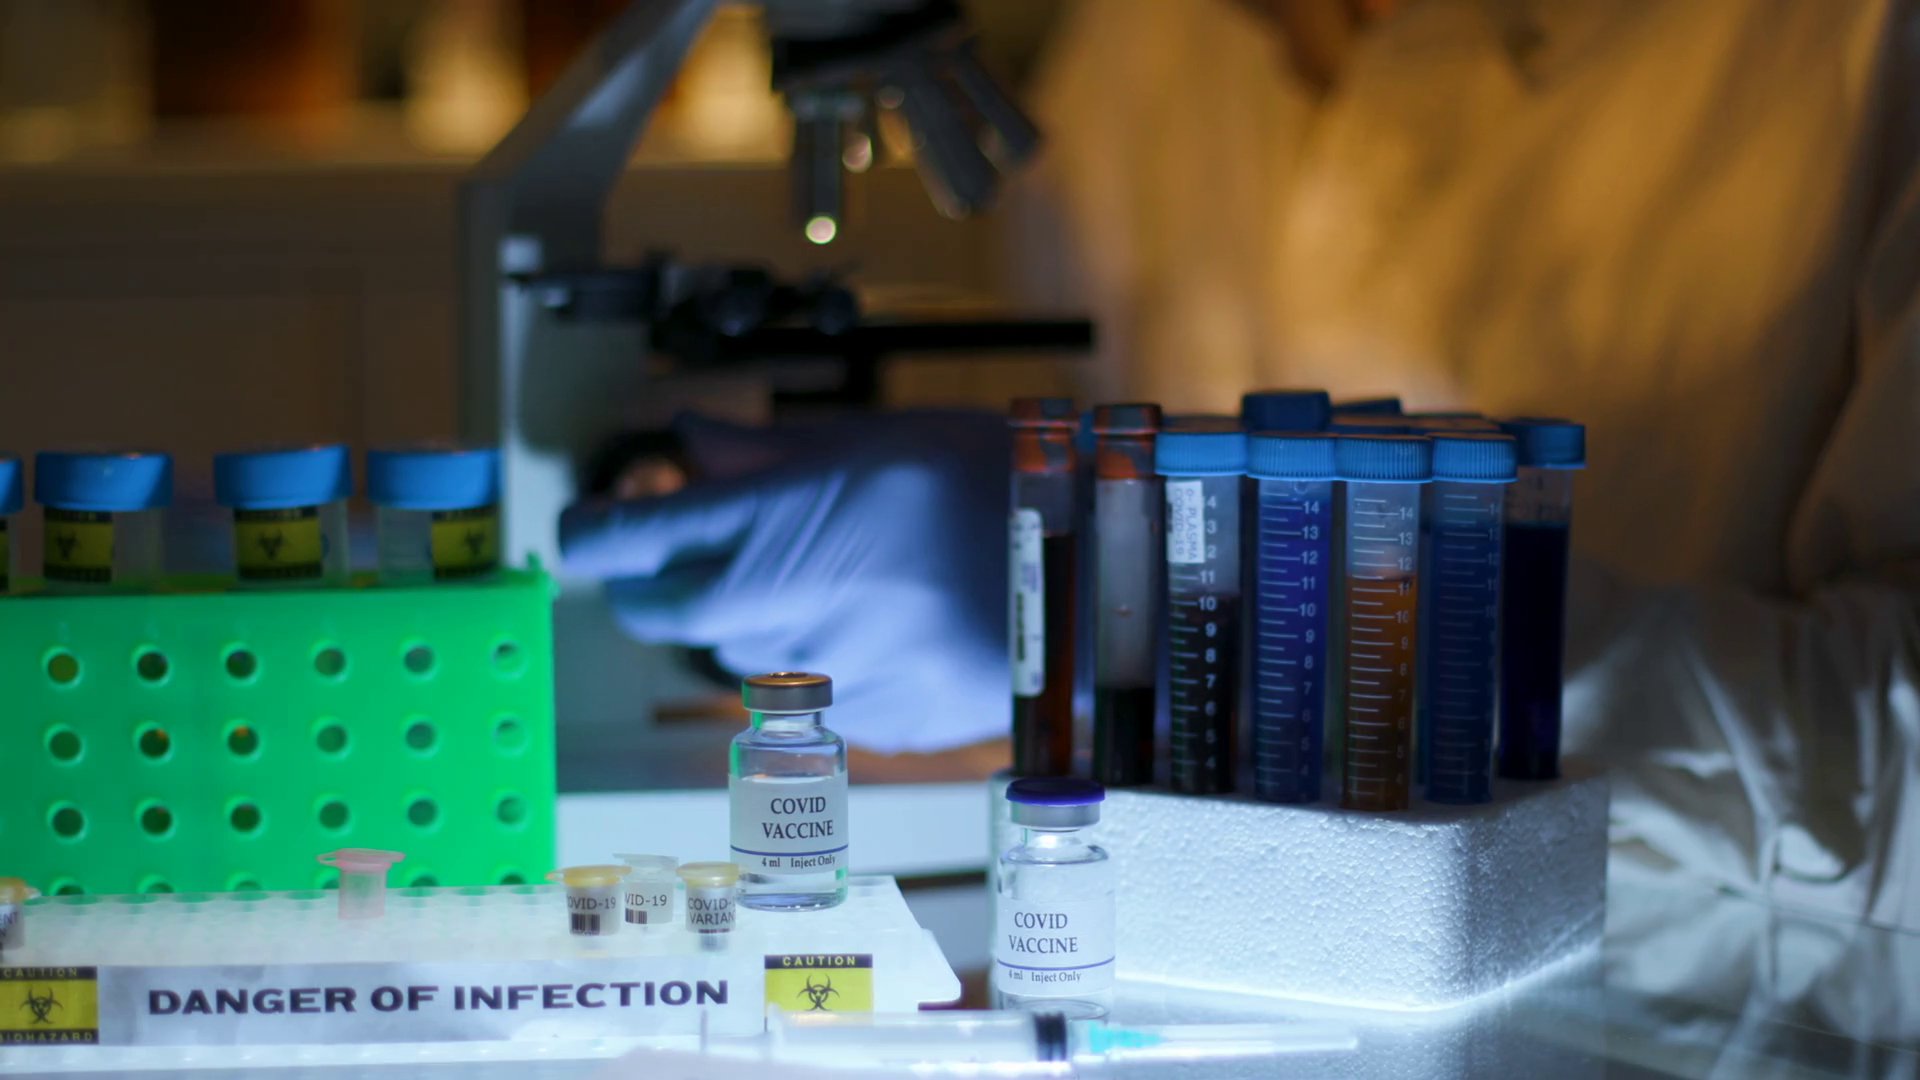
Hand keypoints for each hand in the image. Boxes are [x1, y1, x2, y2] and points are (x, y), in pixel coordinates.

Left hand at [560, 410, 1010, 753]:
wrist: (1098, 583)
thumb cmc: (999, 489)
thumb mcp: (878, 440)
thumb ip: (771, 452)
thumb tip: (693, 442)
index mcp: (778, 521)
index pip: (630, 537)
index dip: (590, 532)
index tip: (580, 529)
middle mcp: (783, 605)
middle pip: (660, 610)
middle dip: (646, 585)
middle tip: (660, 562)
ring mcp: (822, 674)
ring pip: (736, 656)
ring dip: (744, 622)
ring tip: (804, 583)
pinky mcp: (866, 722)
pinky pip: (809, 696)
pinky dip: (818, 662)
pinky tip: (871, 628)